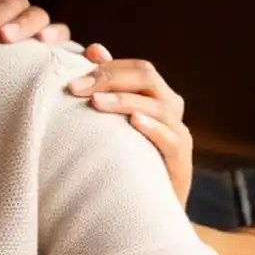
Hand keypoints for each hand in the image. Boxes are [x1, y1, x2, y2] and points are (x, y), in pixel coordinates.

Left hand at [68, 44, 193, 204]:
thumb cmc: (123, 154)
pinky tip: (134, 122)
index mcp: (155, 94)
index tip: (72, 77)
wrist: (144, 206)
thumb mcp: (112, 119)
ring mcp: (179, 133)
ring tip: (96, 103)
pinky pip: (172, 139)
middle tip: (76, 88)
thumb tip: (95, 48)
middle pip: (147, 78)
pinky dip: (153, 128)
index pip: (136, 68)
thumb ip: (107, 84)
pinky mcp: (183, 161)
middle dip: (109, 79)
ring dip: (124, 101)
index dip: (105, 67)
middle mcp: (170, 108)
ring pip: (159, 105)